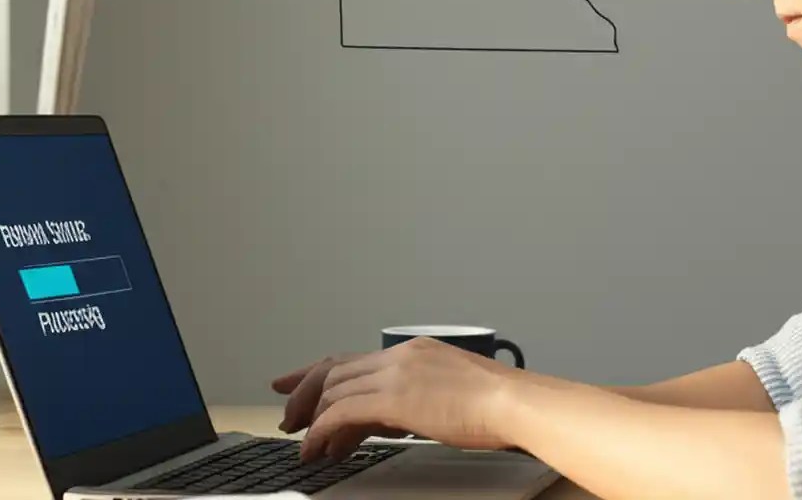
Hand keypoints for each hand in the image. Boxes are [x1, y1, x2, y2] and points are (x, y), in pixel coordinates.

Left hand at [271, 337, 516, 462]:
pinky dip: (323, 431)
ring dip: (313, 420)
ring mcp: (395, 374)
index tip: (291, 382)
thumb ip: (411, 398)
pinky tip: (319, 450)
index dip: (314, 371)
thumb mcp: (446, 392)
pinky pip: (342, 413)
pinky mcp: (395, 398)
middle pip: (332, 370)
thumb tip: (385, 420)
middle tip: (287, 420)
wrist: (514, 402)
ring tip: (306, 445)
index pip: (350, 358)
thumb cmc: (495, 404)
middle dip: (304, 396)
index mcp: (411, 351)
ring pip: (333, 391)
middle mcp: (398, 355)